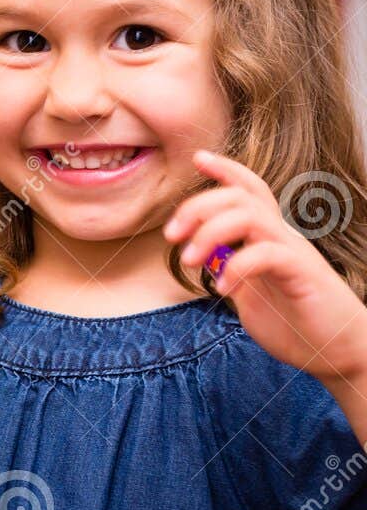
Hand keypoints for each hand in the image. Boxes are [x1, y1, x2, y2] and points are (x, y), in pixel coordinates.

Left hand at [165, 150, 366, 387]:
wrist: (337, 351)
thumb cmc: (294, 322)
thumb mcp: (251, 292)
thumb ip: (229, 270)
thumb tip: (204, 260)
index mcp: (268, 238)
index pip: (250, 190)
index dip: (226, 170)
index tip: (198, 158)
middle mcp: (281, 237)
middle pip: (240, 197)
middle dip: (198, 206)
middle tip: (172, 235)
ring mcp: (293, 253)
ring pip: (250, 215)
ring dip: (210, 232)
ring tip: (192, 260)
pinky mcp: (302, 273)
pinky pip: (265, 254)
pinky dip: (236, 267)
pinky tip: (221, 289)